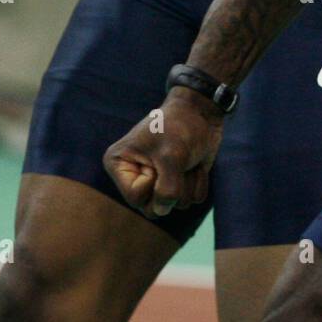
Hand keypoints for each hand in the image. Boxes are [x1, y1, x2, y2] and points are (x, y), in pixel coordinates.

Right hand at [104, 89, 223, 217]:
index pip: (136, 198)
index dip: (155, 184)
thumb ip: (167, 189)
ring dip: (189, 182)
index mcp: (120, 165)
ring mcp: (157, 181)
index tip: (160, 160)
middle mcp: (134, 176)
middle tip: (178, 162)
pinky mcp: (177, 182)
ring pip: (176, 206)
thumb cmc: (179, 126)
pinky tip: (196, 163)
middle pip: (154, 208)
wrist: (202, 110)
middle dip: (174, 187)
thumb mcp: (172, 155)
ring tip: (187, 158)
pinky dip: (198, 182)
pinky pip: (192, 199)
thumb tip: (163, 210)